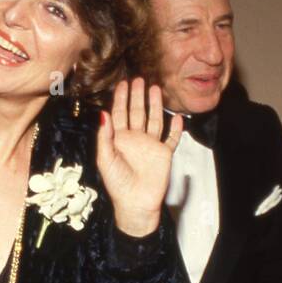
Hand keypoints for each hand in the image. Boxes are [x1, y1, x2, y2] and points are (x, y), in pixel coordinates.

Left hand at [96, 78, 181, 237]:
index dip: (121, 99)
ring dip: (155, 105)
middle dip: (137, 96)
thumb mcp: (106, 160)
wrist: (135, 203)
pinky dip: (176, 128)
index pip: (120, 115)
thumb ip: (105, 137)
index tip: (123, 84)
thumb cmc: (117, 184)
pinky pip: (171, 138)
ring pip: (154, 120)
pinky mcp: (164, 154)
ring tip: (155, 88)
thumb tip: (103, 114)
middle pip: (137, 113)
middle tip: (139, 79)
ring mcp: (150, 146)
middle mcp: (135, 140)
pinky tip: (178, 117)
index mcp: (120, 140)